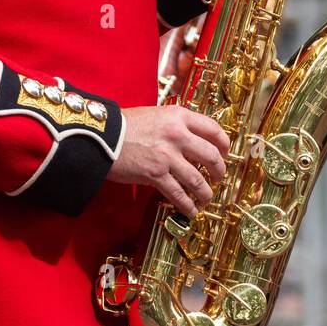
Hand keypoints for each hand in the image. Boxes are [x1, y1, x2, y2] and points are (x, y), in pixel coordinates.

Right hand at [107, 105, 228, 217]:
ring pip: (198, 179)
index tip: (225, 153)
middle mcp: (177, 134)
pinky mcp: (156, 175)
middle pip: (212, 156)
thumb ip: (175, 124)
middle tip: (219, 177)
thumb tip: (192, 140)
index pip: (213, 128)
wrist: (101, 136)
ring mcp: (168, 156)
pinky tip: (191, 210)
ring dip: (206, 192)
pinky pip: (179, 194)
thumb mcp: (156, 114)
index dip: (224, 143)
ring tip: (206, 197)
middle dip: (219, 171)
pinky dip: (188, 205)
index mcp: (178, 116)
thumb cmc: (125, 125)